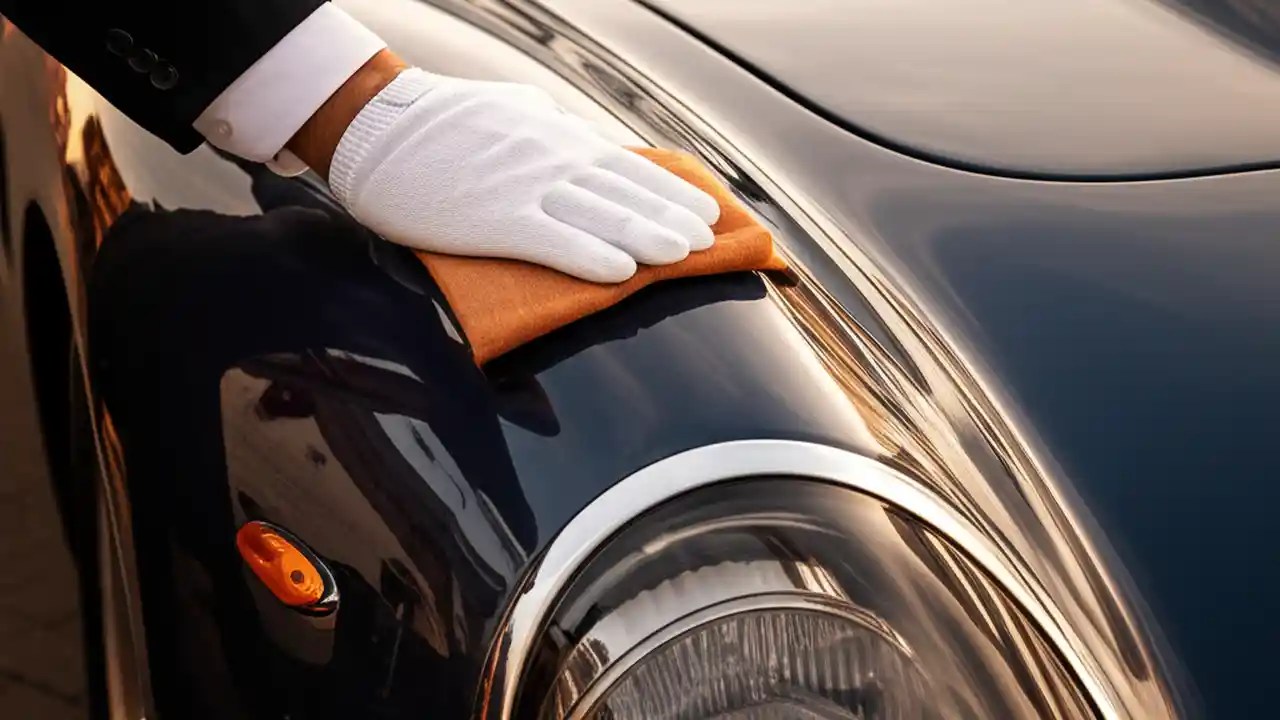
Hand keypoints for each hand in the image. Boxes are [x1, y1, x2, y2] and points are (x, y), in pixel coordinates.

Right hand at [291, 57, 718, 281]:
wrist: (375, 124)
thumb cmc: (439, 121)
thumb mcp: (508, 108)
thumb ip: (549, 123)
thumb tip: (578, 132)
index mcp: (556, 135)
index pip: (628, 167)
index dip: (671, 192)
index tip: (707, 213)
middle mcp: (551, 157)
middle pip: (625, 190)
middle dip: (672, 216)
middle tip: (709, 242)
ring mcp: (524, 186)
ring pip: (601, 212)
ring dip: (648, 235)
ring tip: (683, 255)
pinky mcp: (492, 216)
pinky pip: (551, 239)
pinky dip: (590, 254)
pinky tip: (622, 271)